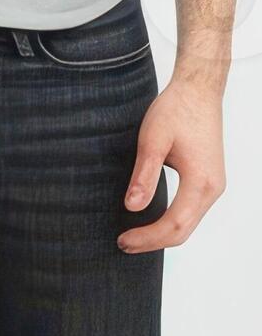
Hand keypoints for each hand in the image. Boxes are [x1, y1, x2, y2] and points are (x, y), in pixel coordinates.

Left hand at [121, 71, 226, 250]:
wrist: (198, 92)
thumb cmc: (176, 111)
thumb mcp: (152, 141)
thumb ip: (144, 175)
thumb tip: (132, 207)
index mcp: (201, 182)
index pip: (173, 225)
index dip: (147, 237)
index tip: (122, 241)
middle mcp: (212, 189)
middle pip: (183, 230)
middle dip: (153, 241)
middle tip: (122, 244)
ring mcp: (212, 185)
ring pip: (189, 222)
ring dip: (162, 232)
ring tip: (132, 235)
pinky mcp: (207, 180)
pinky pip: (190, 210)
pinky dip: (171, 220)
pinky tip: (149, 219)